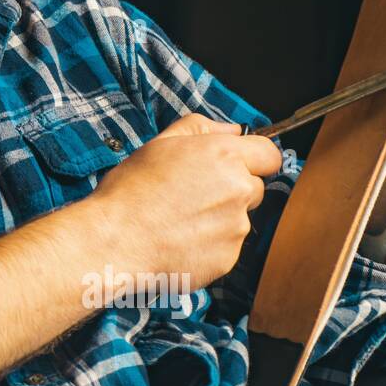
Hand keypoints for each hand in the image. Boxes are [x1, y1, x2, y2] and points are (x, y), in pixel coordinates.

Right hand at [90, 113, 282, 289]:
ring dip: (219, 219)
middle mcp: (238, 189)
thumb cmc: (131, 191)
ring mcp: (237, 226)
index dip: (254, 160)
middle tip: (193, 195)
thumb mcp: (159, 144)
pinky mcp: (229, 257)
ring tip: (179, 220)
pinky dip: (209, 244)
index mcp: (224, 156)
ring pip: (239, 219)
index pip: (270, 155)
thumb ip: (200, 128)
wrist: (115, 240)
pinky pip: (227, 247)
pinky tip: (179, 240)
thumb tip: (232, 130)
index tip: (238, 167)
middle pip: (254, 188)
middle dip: (232, 190)